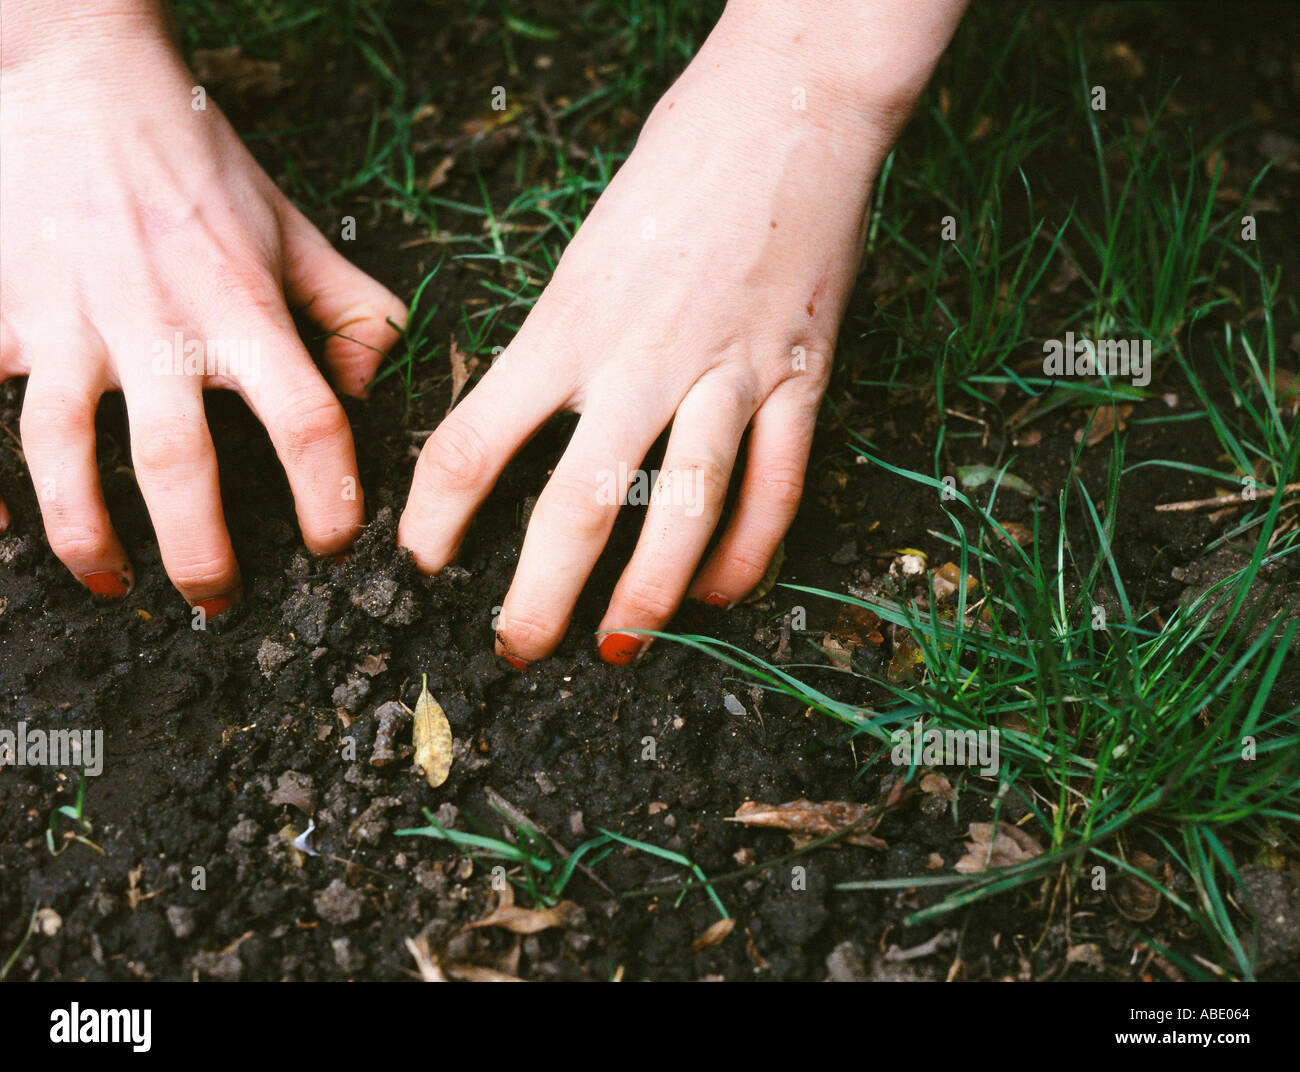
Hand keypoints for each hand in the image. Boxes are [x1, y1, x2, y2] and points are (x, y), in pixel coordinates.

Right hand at [0, 4, 405, 608]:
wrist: (83, 77)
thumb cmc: (200, 166)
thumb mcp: (298, 232)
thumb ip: (354, 312)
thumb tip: (372, 391)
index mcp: (242, 307)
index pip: (306, 419)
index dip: (329, 495)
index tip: (333, 543)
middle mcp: (155, 322)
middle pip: (178, 460)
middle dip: (200, 549)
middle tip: (218, 600)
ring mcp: (66, 319)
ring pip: (62, 450)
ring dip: (87, 534)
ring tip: (114, 585)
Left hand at [399, 1, 962, 663]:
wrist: (788, 107)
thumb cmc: (676, 168)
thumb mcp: (586, 255)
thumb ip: (560, 344)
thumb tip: (534, 425)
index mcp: (568, 324)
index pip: (475, 442)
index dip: (434, 517)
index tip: (420, 559)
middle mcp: (638, 361)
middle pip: (577, 507)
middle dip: (538, 597)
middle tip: (514, 648)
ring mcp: (725, 374)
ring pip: (682, 513)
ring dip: (647, 597)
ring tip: (618, 649)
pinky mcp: (799, 378)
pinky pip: (774, 487)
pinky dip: (749, 552)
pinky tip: (722, 595)